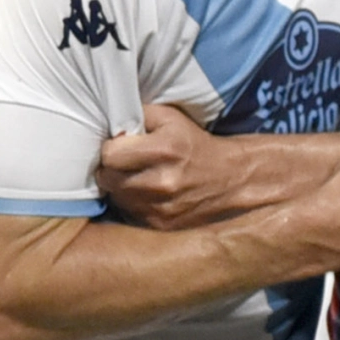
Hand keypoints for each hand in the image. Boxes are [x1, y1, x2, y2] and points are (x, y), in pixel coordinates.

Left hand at [96, 103, 246, 228]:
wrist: (232, 179)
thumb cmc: (195, 144)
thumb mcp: (171, 118)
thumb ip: (137, 115)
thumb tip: (107, 122)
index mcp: (164, 150)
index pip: (109, 154)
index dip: (112, 149)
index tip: (123, 147)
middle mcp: (162, 182)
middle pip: (108, 177)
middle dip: (114, 169)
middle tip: (129, 163)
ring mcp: (161, 208)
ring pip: (117, 196)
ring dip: (122, 187)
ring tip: (141, 177)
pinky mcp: (161, 224)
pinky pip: (130, 212)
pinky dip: (135, 202)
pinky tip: (150, 193)